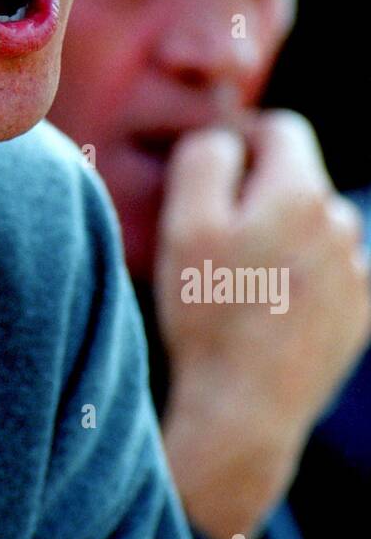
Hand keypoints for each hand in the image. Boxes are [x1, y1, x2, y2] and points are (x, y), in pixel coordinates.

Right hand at [154, 109, 370, 538]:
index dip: (242, 139)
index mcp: (301, 193)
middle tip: (214, 238)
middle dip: (259, 194)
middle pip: (298, 179)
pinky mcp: (357, 314)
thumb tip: (227, 139)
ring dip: (281, 238)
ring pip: (313, 229)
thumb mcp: (185, 223)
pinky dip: (299, 279)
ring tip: (239, 282)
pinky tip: (265, 311)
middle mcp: (342, 225)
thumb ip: (206, 158)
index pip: (282, 128)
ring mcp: (355, 273)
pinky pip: (327, 274)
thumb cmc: (208, 314)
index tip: (211, 172)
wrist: (244, 410)